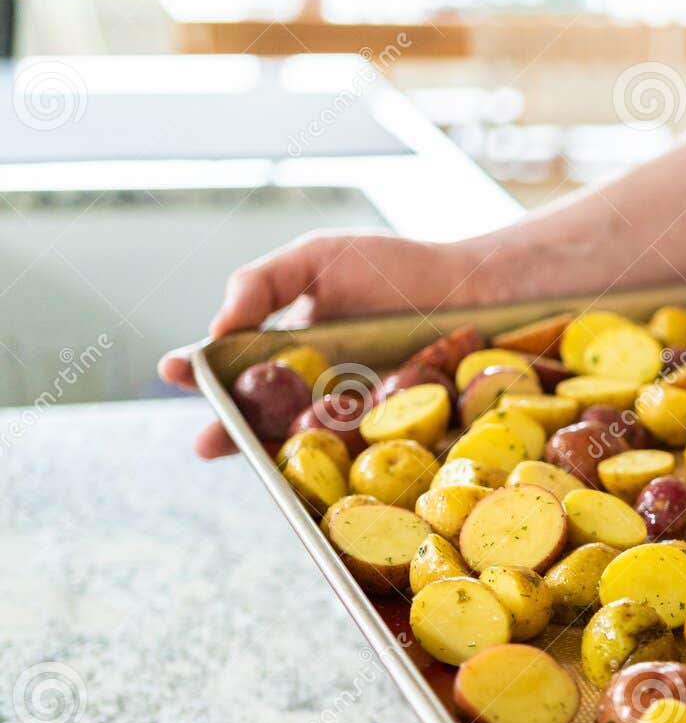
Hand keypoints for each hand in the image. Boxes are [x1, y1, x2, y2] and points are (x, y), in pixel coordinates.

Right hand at [158, 231, 501, 457]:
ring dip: (281, 452)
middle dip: (232, 430)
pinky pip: (367, 453)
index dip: (201, 374)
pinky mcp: (397, 436)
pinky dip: (347, 461)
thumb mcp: (317, 259)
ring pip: (309, 444)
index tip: (174, 370)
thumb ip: (262, 283)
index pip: (235, 369)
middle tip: (208, 440)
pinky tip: (330, 462)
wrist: (474, 288)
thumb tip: (218, 327)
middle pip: (263, 418)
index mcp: (289, 352)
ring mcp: (355, 416)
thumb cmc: (394, 270)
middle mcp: (316, 391)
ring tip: (258, 456)